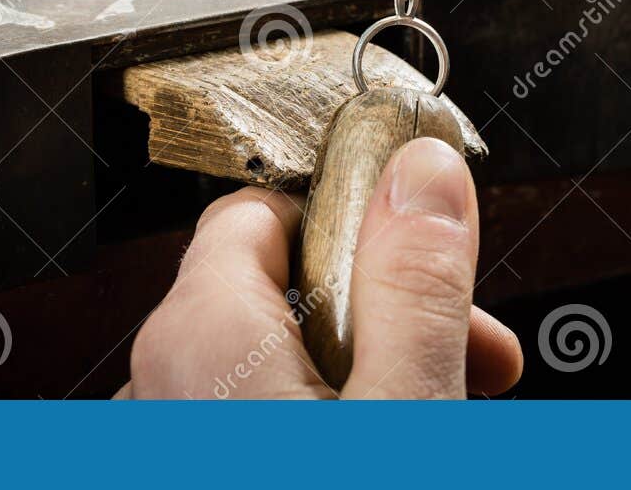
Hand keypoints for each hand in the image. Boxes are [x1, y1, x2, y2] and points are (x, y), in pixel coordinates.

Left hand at [122, 137, 522, 397]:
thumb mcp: (407, 407)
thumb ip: (415, 282)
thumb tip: (422, 171)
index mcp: (199, 334)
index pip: (262, 209)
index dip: (361, 223)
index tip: (429, 252)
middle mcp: (157, 382)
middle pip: (279, 291)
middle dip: (386, 311)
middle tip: (473, 355)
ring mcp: (166, 435)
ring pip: (274, 366)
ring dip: (367, 373)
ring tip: (452, 401)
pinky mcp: (188, 468)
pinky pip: (252, 416)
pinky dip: (324, 413)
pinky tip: (392, 436)